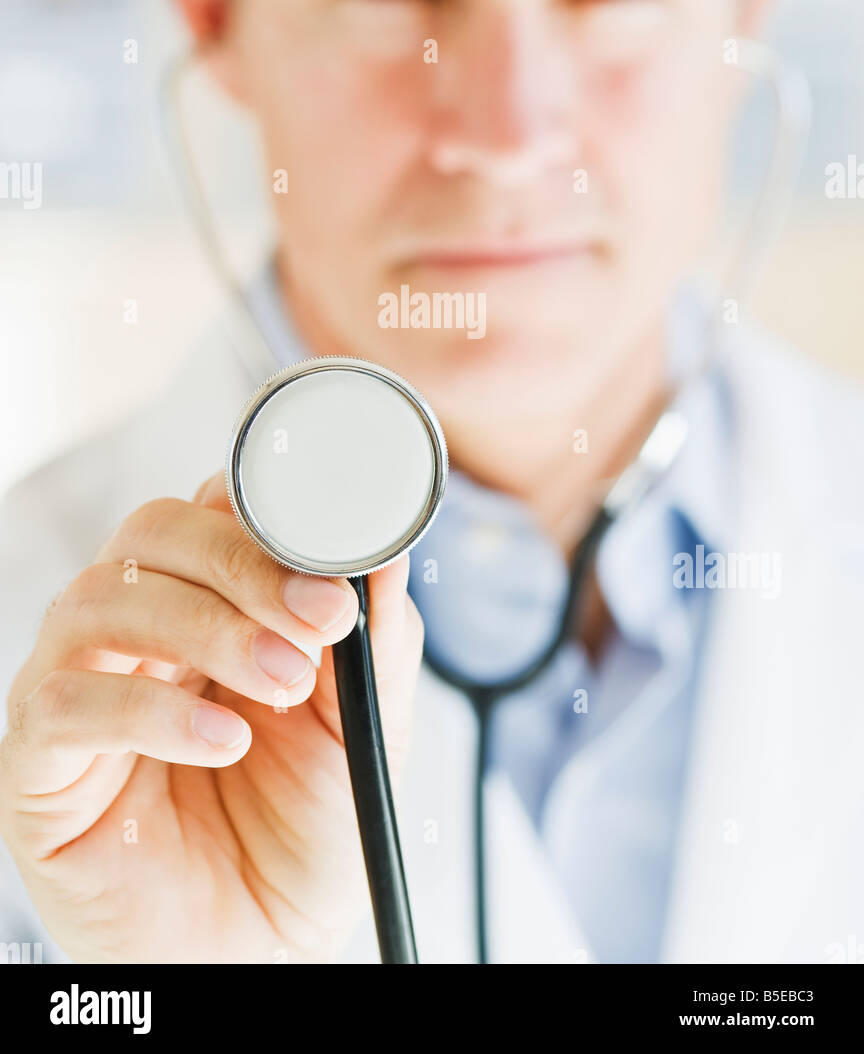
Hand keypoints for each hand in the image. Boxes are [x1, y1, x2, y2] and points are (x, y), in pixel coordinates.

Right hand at [0, 475, 422, 962]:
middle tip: (320, 617)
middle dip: (244, 564)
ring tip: (282, 683)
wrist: (262, 948)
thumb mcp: (361, 729)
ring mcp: (80, 683)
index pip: (212, 511)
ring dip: (205, 627)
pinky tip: (220, 738)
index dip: (267, 516)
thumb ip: (375, 644)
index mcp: (208, 602)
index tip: (337, 555)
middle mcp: (137, 628)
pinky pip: (64, 701)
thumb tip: (387, 557)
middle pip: (153, 533)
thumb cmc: (303, 833)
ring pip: (102, 599)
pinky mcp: (40, 759)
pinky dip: (148, 708)